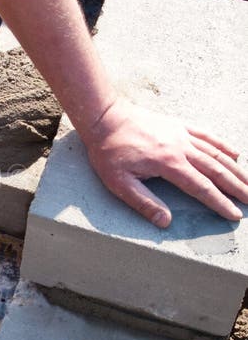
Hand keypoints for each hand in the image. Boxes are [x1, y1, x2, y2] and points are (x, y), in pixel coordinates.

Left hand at [84, 98, 247, 226]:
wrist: (104, 117)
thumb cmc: (109, 151)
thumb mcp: (119, 182)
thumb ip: (143, 202)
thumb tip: (165, 222)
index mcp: (168, 164)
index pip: (201, 187)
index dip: (220, 203)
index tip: (234, 214)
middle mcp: (180, 148)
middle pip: (216, 170)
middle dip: (237, 187)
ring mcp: (181, 134)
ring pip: (216, 153)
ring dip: (235, 169)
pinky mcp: (178, 125)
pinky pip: (206, 135)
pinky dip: (222, 145)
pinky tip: (235, 153)